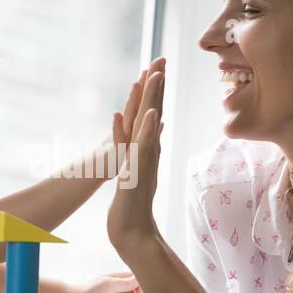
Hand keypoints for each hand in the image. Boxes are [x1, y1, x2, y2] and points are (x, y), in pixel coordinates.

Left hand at [108, 61, 164, 253]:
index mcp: (146, 151)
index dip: (155, 91)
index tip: (157, 66)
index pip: (152, 114)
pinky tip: (142, 114)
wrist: (133, 235)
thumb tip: (151, 143)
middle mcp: (148, 152)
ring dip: (151, 101)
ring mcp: (142, 162)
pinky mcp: (134, 173)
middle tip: (161, 57)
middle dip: (156, 85)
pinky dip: (139, 131)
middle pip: (153, 112)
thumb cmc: (131, 208)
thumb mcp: (136, 176)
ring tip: (155, 75)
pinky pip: (136, 149)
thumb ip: (144, 157)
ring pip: (147, 126)